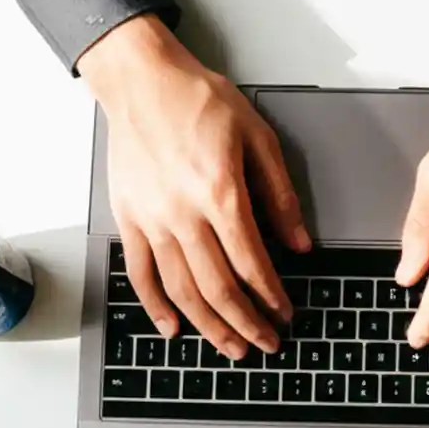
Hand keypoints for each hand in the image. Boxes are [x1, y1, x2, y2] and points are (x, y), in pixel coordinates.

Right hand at [77, 15, 310, 358]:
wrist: (142, 80)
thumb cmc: (199, 100)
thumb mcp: (258, 138)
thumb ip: (280, 195)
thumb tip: (300, 244)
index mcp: (221, 193)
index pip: (252, 262)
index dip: (272, 296)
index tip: (285, 313)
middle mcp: (183, 214)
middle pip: (218, 287)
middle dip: (246, 323)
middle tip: (266, 343)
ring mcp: (152, 220)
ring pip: (182, 290)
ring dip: (209, 326)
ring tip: (231, 347)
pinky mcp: (128, 219)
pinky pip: (141, 274)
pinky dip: (156, 307)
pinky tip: (173, 328)